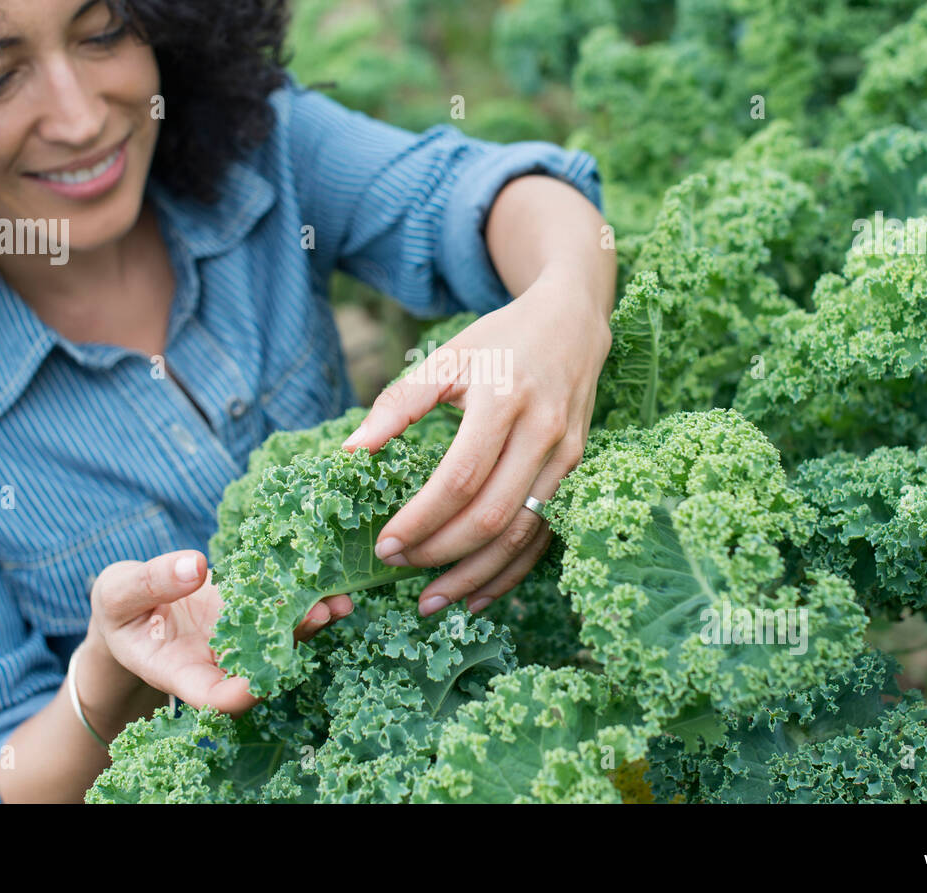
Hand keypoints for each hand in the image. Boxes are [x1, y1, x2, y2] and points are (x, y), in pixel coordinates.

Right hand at [89, 550, 354, 712]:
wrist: (134, 606)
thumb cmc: (119, 610)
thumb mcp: (117, 594)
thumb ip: (149, 584)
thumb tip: (194, 566)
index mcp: (179, 673)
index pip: (216, 697)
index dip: (242, 693)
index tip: (263, 675)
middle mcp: (218, 664)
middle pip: (262, 668)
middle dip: (294, 644)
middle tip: (321, 614)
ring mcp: (239, 640)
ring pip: (281, 639)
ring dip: (312, 621)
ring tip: (339, 600)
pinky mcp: (252, 613)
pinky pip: (281, 609)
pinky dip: (305, 597)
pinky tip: (329, 581)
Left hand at [342, 276, 610, 615]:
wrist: (572, 325)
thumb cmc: (500, 341)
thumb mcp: (446, 357)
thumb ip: (398, 403)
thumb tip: (351, 451)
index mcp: (504, 402)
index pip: (460, 478)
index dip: (421, 518)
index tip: (384, 544)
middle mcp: (542, 435)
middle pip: (492, 515)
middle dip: (442, 553)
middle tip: (398, 571)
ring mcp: (565, 458)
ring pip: (522, 534)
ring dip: (476, 575)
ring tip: (432, 601)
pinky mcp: (574, 473)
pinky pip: (544, 535)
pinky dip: (511, 571)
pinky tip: (478, 595)